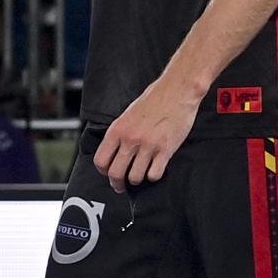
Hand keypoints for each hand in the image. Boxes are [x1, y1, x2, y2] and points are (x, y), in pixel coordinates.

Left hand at [94, 75, 195, 191]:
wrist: (176, 91)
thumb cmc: (153, 100)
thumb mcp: (127, 115)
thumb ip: (120, 134)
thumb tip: (114, 152)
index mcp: (117, 130)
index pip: (100, 161)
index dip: (103, 171)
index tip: (108, 174)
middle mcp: (130, 140)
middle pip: (115, 173)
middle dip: (117, 183)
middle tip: (120, 186)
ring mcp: (148, 146)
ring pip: (135, 177)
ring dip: (136, 180)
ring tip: (140, 176)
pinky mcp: (165, 150)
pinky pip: (154, 174)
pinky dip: (153, 176)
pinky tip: (155, 170)